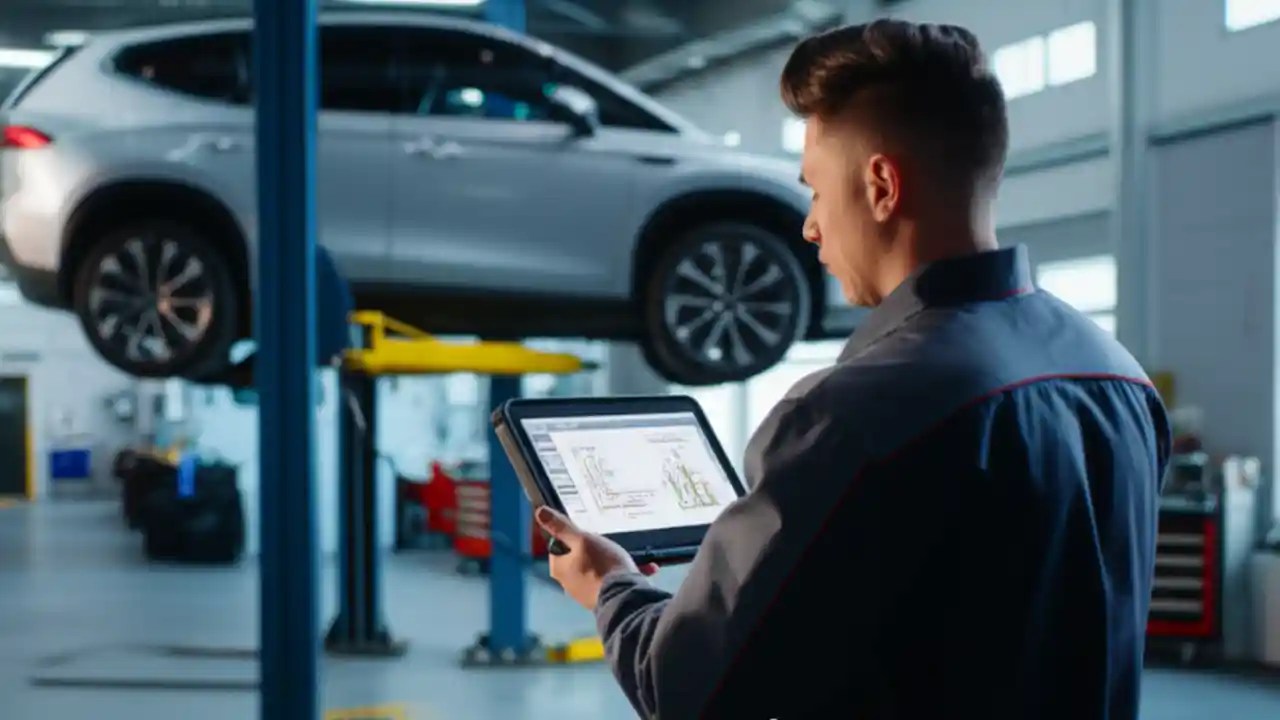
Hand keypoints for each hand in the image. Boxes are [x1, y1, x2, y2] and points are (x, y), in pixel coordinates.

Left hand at [535, 506, 658, 610]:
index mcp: (559, 568)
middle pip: (579, 558)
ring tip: (628, 556)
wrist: (625, 597)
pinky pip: (613, 581)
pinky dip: (624, 574)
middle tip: (608, 544)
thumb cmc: (601, 565)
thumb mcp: (582, 539)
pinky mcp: (603, 599)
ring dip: (613, 561)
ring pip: (598, 570)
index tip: (588, 534)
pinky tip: (643, 568)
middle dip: (595, 549)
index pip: (559, 545)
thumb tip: (540, 513)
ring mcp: (586, 593)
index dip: (573, 536)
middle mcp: (568, 583)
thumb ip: (562, 527)